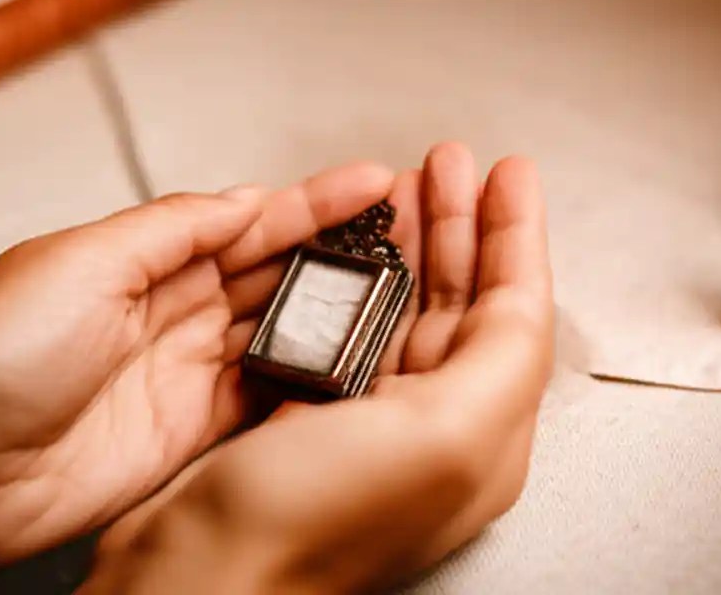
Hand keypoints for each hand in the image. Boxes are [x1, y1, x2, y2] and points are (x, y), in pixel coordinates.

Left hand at [0, 161, 393, 592]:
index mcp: (134, 259)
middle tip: (406, 232)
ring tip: (397, 291)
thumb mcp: (80, 263)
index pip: (242, 222)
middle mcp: (162, 312)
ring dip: (332, 310)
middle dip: (336, 249)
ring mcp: (178, 374)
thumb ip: (168, 230)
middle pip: (269, 272)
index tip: (370, 183)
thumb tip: (241, 201)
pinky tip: (348, 362)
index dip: (310, 204)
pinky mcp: (187, 433)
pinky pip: (262, 397)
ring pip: (275, 330)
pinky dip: (307, 380)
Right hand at [84, 144, 553, 593]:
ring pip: (407, 309)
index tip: (510, 175)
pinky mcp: (313, 417)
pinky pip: (352, 330)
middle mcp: (433, 431)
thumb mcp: (442, 434)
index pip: (519, 312)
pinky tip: (347, 254)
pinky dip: (356, 280)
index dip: (517, 235)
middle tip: (453, 165)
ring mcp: (371, 423)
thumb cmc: (306, 526)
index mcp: (482, 436)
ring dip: (411, 242)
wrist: (200, 573)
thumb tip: (521, 298)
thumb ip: (500, 358)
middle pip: (465, 302)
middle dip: (462, 224)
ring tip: (407, 188)